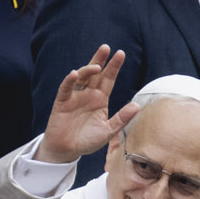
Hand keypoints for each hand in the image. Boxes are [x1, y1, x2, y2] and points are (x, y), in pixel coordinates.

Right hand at [40, 45, 135, 162]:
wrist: (67, 150)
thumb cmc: (87, 140)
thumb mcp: (108, 131)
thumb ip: (121, 119)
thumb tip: (137, 106)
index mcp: (100, 99)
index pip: (108, 79)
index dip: (114, 67)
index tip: (120, 53)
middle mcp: (88, 94)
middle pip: (95, 74)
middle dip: (100, 60)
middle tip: (107, 48)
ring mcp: (74, 96)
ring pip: (81, 78)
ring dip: (87, 70)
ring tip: (96, 66)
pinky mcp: (62, 102)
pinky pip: (66, 89)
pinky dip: (69, 81)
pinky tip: (75, 74)